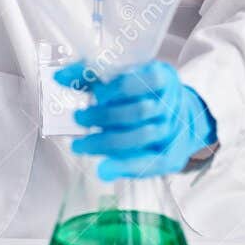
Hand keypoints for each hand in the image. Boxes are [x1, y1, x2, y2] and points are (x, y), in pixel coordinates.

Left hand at [55, 60, 216, 179]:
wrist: (184, 119)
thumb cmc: (145, 95)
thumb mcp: (126, 77)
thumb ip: (95, 76)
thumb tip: (60, 76)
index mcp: (161, 76)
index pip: (143, 79)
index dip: (117, 88)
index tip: (94, 93)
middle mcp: (169, 104)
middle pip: (138, 111)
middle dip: (104, 117)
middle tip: (79, 118)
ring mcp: (171, 130)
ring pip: (141, 137)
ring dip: (106, 142)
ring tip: (81, 144)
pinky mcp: (170, 155)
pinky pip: (149, 163)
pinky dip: (124, 166)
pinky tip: (104, 169)